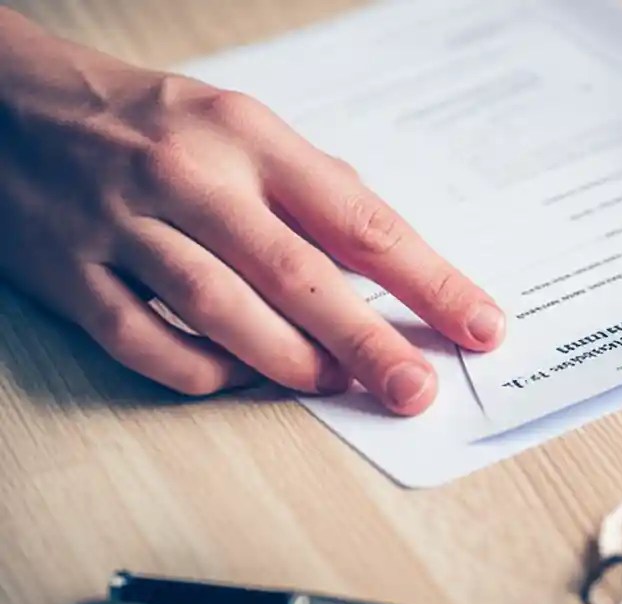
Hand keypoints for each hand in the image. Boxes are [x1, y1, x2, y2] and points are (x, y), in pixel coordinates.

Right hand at [0, 10, 504, 415]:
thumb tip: (390, 262)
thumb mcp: (239, 125)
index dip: (429, 281)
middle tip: (418, 388)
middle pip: (300, 274)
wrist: (9, 104)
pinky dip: (203, 372)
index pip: (361, 220)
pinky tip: (240, 378)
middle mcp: (191, 177)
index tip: (481, 325)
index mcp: (249, 137)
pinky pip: (146, 342)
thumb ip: (314, 189)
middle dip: (371, 341)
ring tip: (337, 383)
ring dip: (291, 361)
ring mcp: (125, 226)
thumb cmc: (148, 123)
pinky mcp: (72, 273)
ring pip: (224, 311)